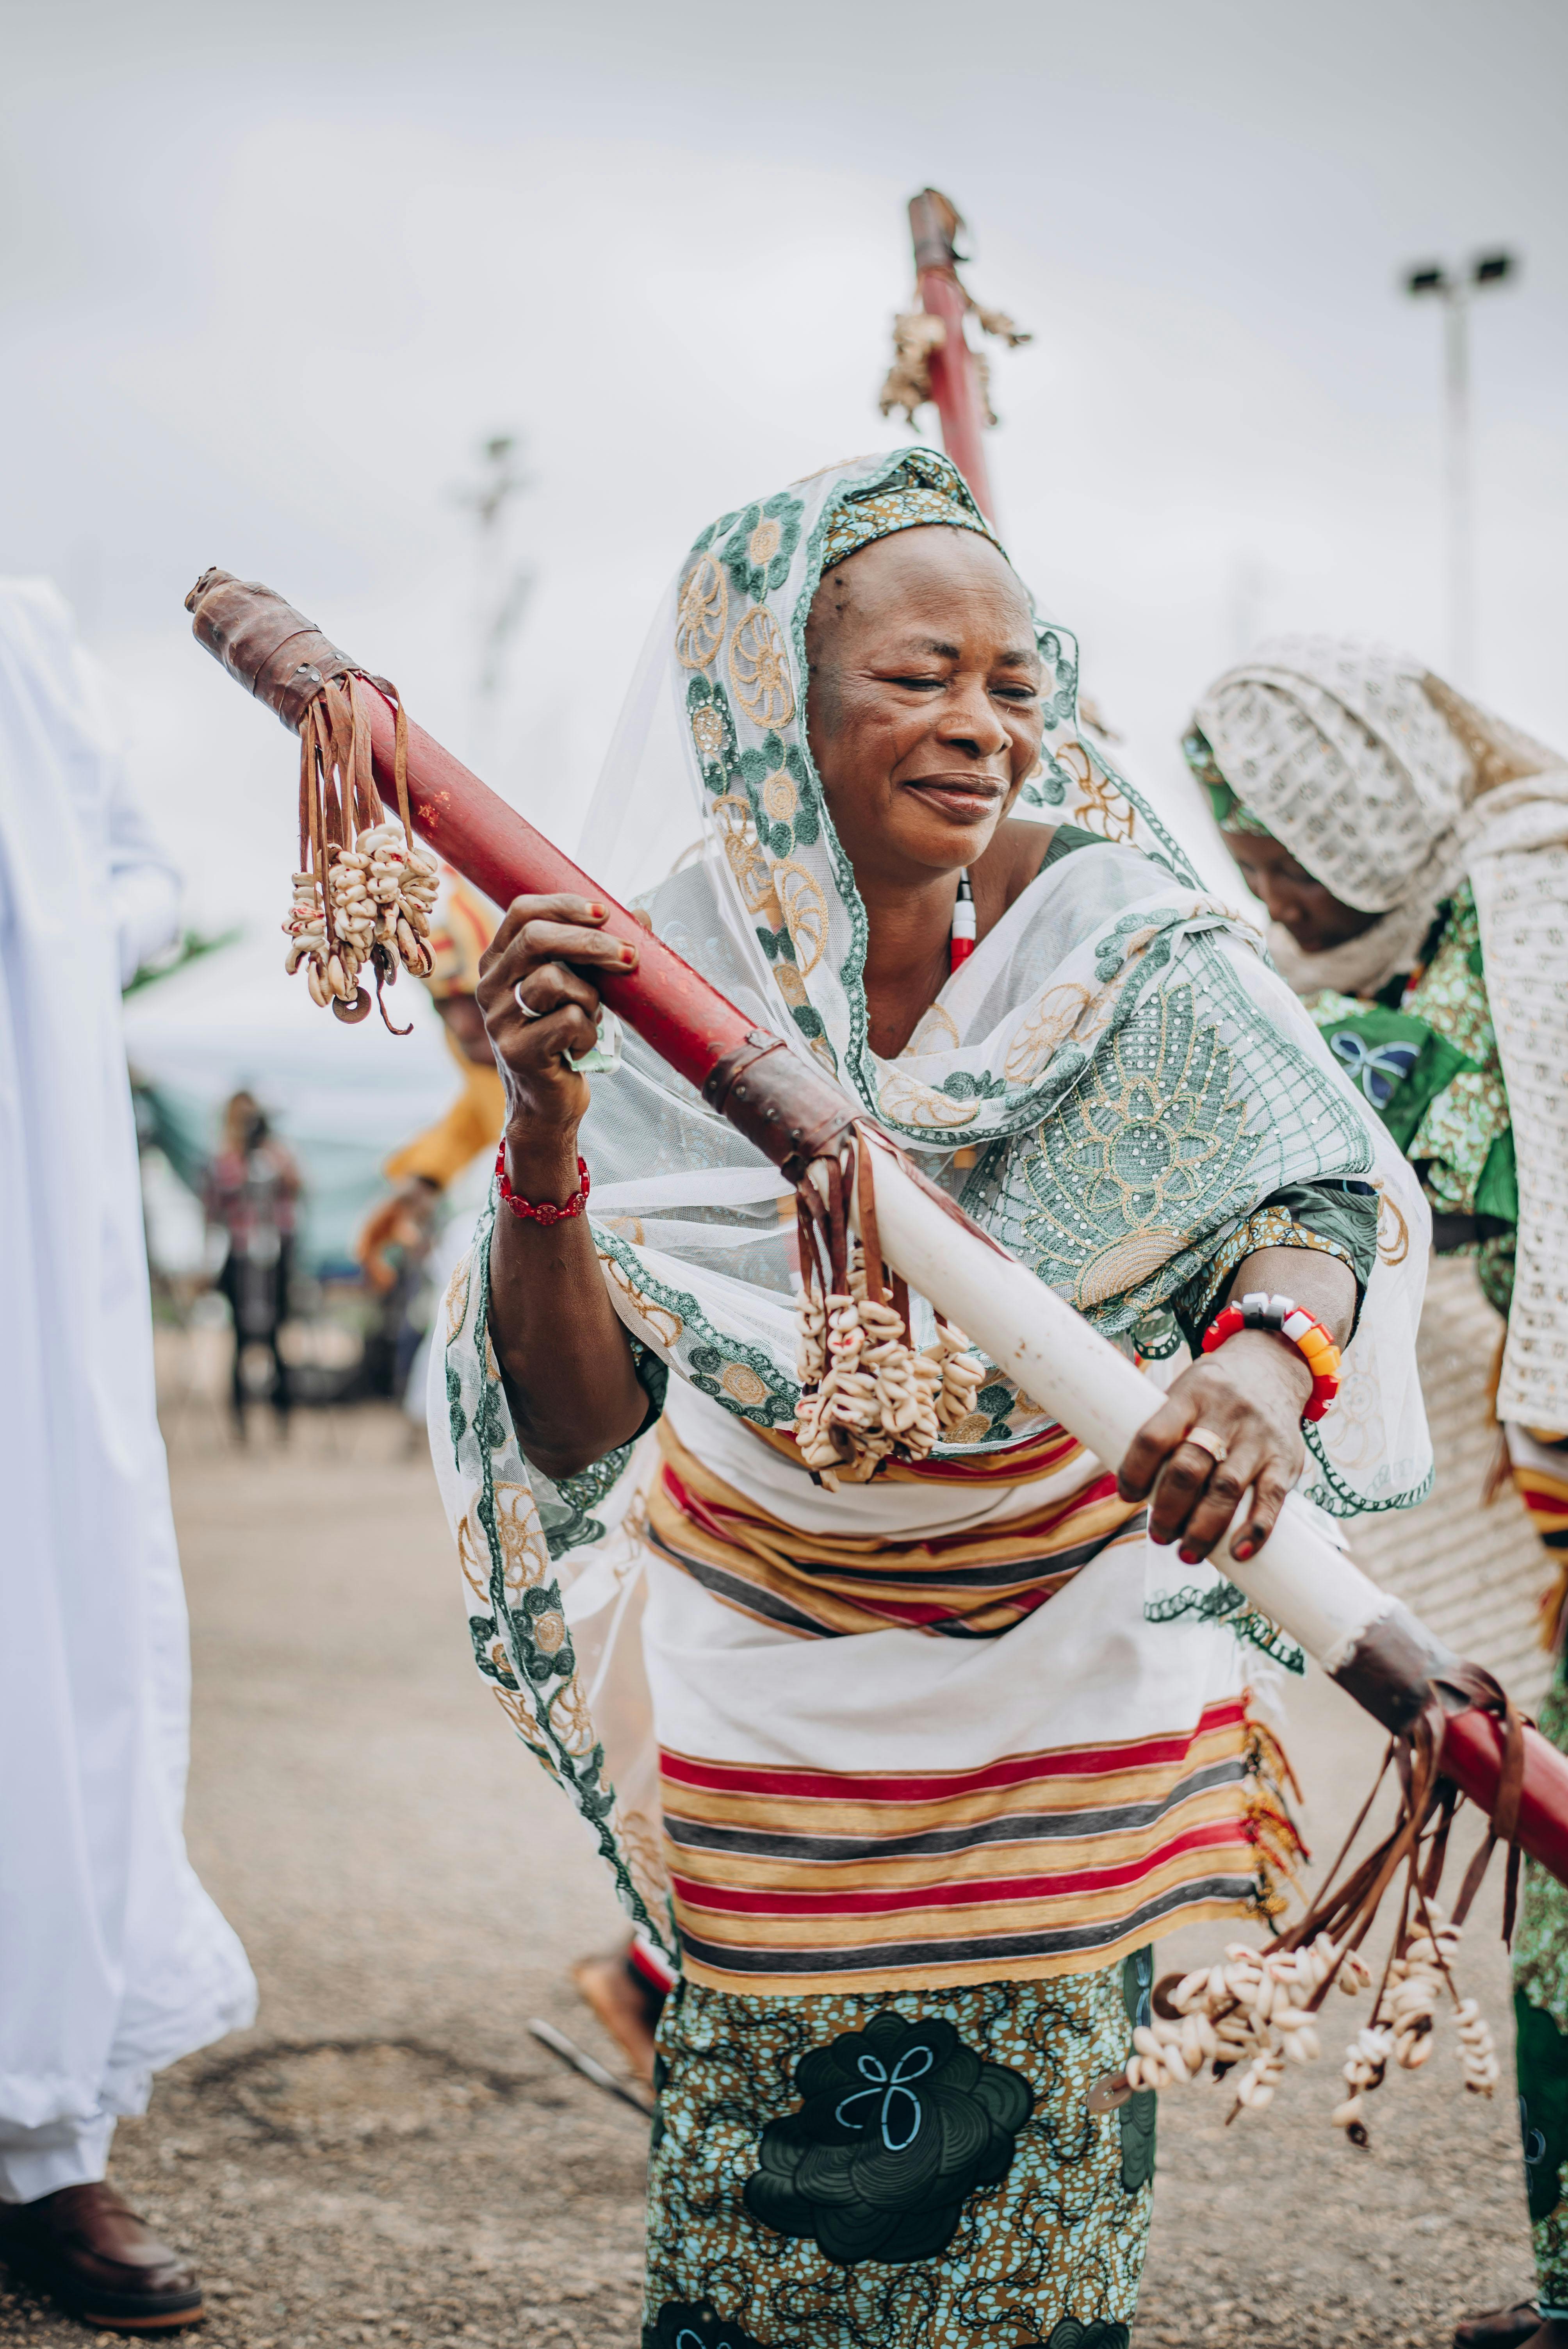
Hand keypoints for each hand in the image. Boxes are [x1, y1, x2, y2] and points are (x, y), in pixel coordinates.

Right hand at [477, 894, 638, 1173]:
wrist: (548, 1103)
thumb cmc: (566, 1036)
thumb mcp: (578, 986)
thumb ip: (598, 952)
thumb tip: (643, 916)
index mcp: (499, 961)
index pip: (522, 912)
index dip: (565, 905)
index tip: (605, 913)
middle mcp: (489, 985)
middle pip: (536, 939)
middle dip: (592, 942)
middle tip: (630, 956)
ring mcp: (498, 1019)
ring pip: (554, 980)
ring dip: (590, 998)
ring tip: (590, 1018)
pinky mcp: (516, 1050)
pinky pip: (568, 1020)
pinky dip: (589, 1032)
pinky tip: (580, 1048)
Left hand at [1117, 1332, 1310, 1563]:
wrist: (1273, 1365)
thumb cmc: (1213, 1393)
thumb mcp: (1184, 1393)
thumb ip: (1165, 1435)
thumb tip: (1135, 1492)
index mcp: (1190, 1395)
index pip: (1154, 1436)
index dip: (1136, 1470)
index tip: (1127, 1496)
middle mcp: (1224, 1414)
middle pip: (1189, 1468)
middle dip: (1168, 1510)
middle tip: (1159, 1535)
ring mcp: (1257, 1437)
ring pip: (1226, 1488)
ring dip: (1203, 1529)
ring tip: (1187, 1553)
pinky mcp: (1286, 1458)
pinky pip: (1271, 1498)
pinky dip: (1255, 1529)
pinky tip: (1239, 1552)